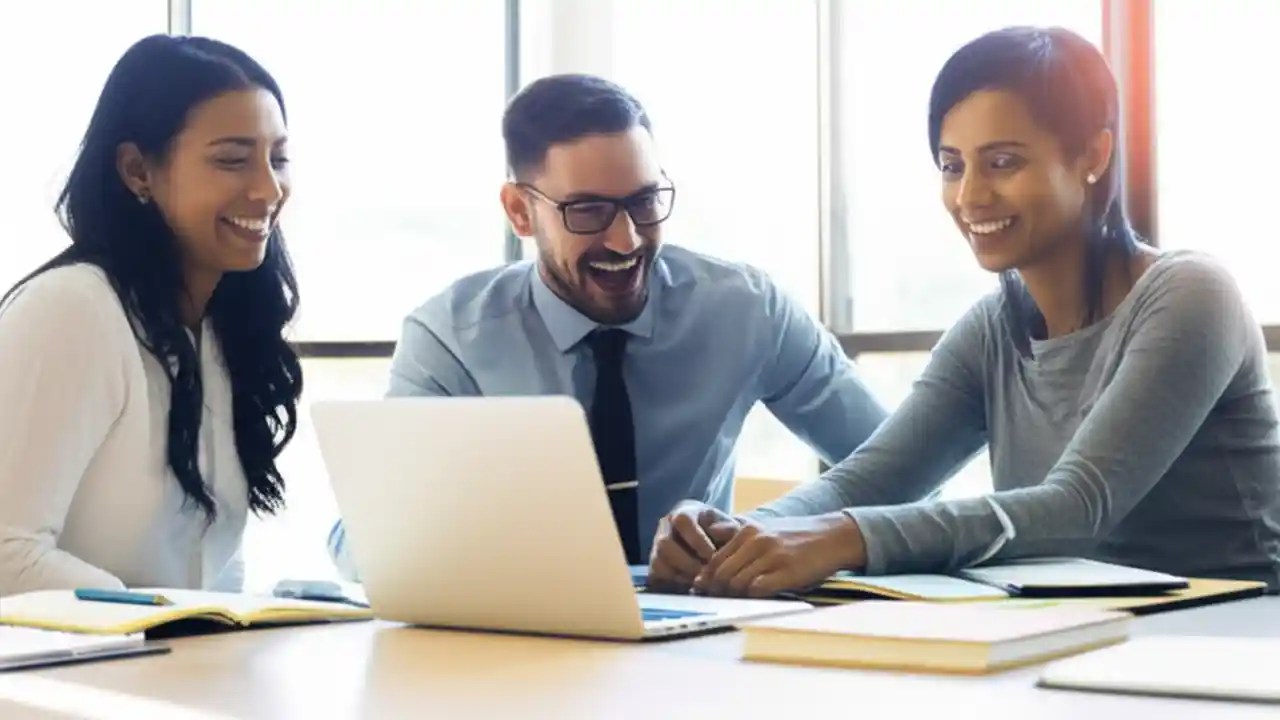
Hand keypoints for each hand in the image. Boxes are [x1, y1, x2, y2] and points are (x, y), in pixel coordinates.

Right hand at [647, 501, 741, 591]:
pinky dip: (674, 583)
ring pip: (658, 562)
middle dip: (687, 563)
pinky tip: (692, 586)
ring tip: (701, 582)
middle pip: (664, 544)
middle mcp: (665, 527)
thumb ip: (729, 529)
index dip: (696, 540)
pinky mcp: (655, 565)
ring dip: (681, 575)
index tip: (712, 556)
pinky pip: (657, 576)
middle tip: (706, 575)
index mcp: (684, 511)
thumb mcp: (730, 527)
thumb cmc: (723, 534)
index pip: (682, 520)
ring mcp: (657, 546)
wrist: (715, 544)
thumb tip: (716, 532)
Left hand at [693, 512, 866, 597]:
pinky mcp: (788, 571)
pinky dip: (754, 598)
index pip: (715, 560)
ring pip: (738, 583)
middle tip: (721, 602)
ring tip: (739, 603)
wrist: (834, 536)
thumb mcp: (766, 532)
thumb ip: (742, 543)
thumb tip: (714, 553)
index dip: (708, 579)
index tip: (708, 592)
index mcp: (748, 531)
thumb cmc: (798, 539)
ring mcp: (772, 555)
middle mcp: (756, 540)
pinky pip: (759, 589)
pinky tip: (759, 600)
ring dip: (736, 597)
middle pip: (723, 574)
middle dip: (718, 592)